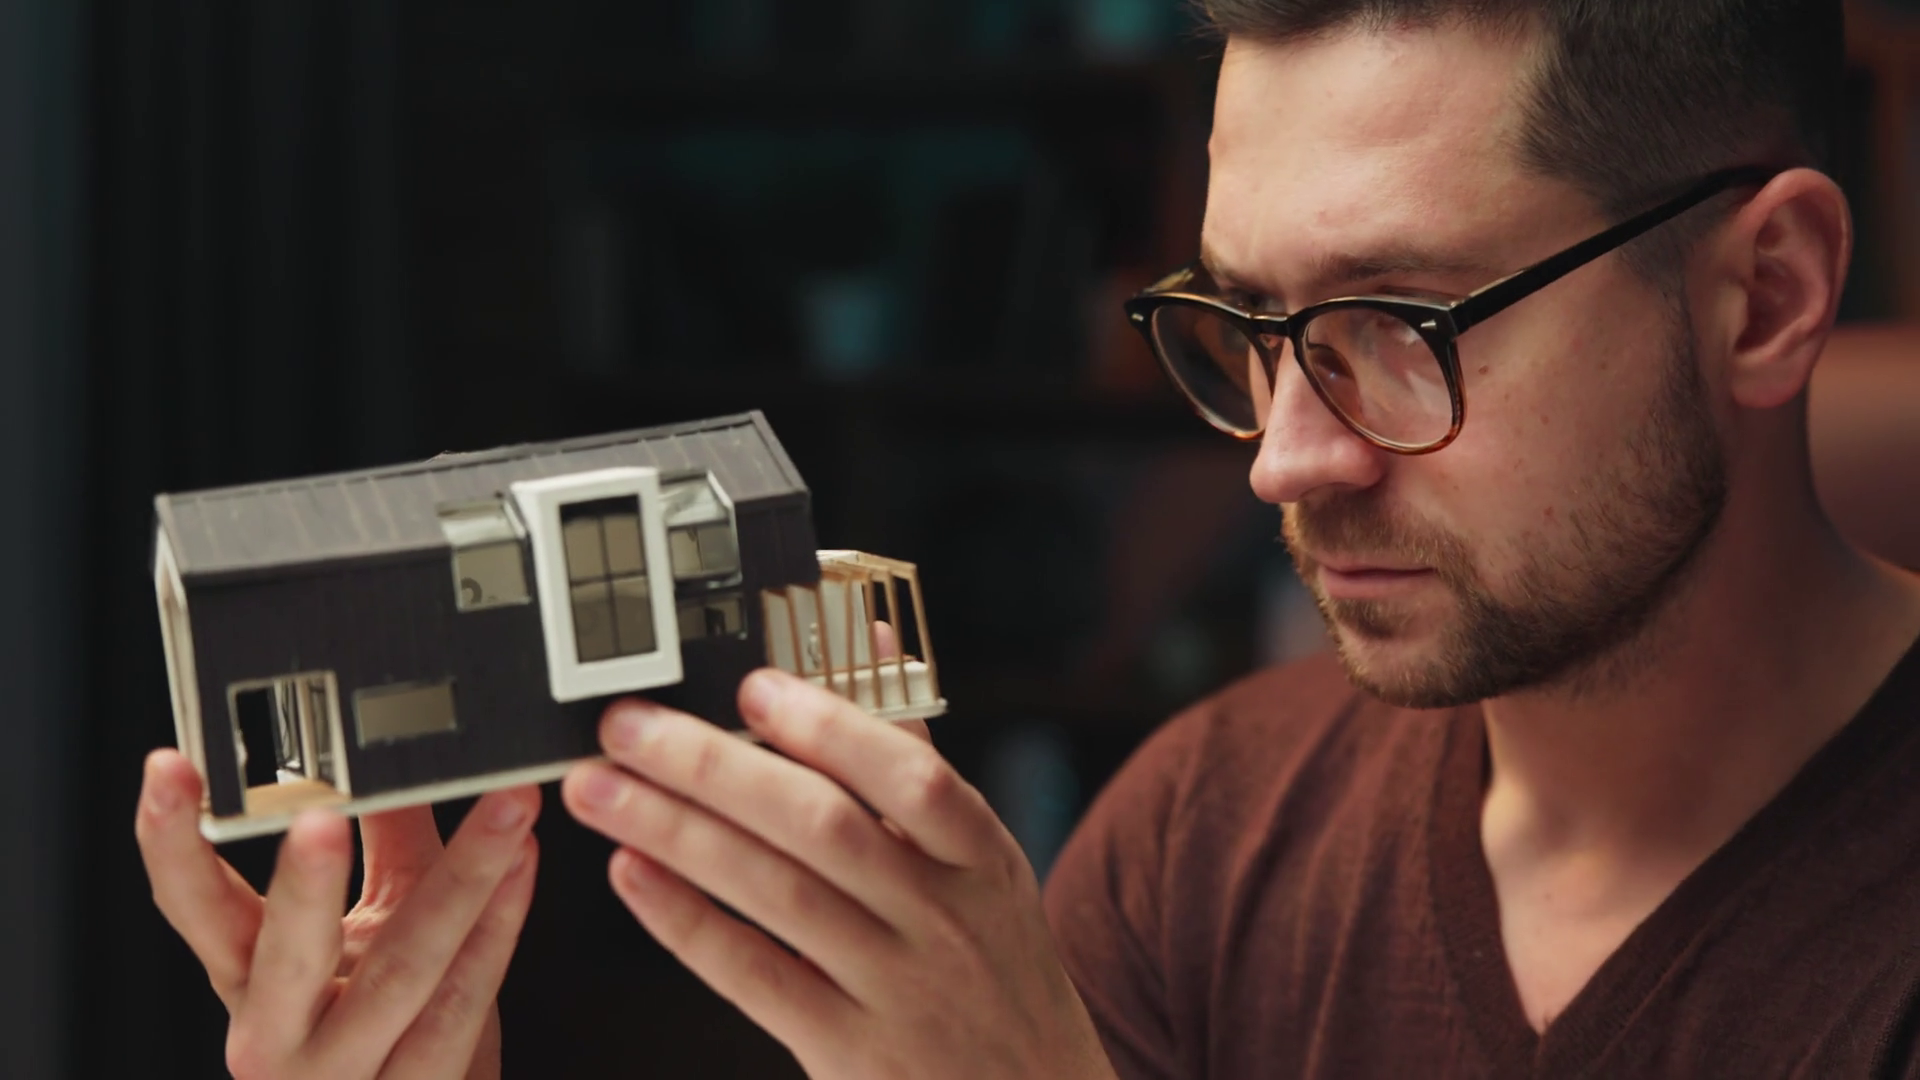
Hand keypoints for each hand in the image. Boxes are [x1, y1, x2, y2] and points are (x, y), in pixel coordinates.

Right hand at [135, 750, 540, 1079]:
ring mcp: (347, 1074)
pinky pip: (462, 1005)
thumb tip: (393, 748)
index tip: (171, 768)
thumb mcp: (371, 930)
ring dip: (460, 882)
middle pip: (288, 953)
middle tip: (322, 815)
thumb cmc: (392, 1027)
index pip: (194, 906)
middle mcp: (279, 1035)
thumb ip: (382, 839)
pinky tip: (521, 867)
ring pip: (402, 974)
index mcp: (252, 980)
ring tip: (502, 810)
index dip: (174, 841)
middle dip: (306, 883)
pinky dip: (498, 928)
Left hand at [560, 635, 1115, 1079]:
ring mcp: (893, 989)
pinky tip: (635, 875)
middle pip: (821, 828)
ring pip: (775, 895)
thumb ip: (915, 758)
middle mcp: (940, 918)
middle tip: (629, 727)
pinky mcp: (846, 1051)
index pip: (914, 779)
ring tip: (602, 790)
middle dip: (713, 767)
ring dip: (676, 833)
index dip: (832, 728)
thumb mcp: (981, 865)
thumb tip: (867, 645)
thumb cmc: (992, 967)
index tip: (753, 686)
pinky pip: (753, 976)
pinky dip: (686, 922)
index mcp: (979, 856)